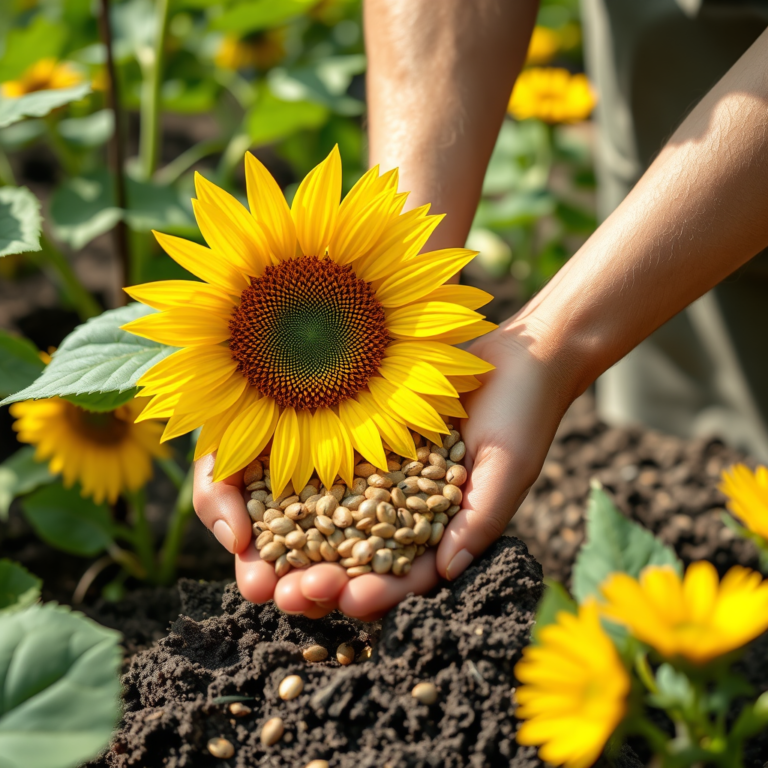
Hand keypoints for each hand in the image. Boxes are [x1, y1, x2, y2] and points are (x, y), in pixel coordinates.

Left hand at [192, 321, 574, 618]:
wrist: (512, 357)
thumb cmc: (523, 414)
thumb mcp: (507, 467)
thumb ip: (480, 519)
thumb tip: (448, 572)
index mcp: (441, 531)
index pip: (408, 573)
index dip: (380, 592)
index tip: (351, 600)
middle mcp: (405, 512)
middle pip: (359, 559)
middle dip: (325, 583)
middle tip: (289, 596)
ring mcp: (381, 480)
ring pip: (333, 523)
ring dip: (298, 549)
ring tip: (262, 569)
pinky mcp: (363, 447)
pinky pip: (326, 473)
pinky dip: (296, 492)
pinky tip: (262, 503)